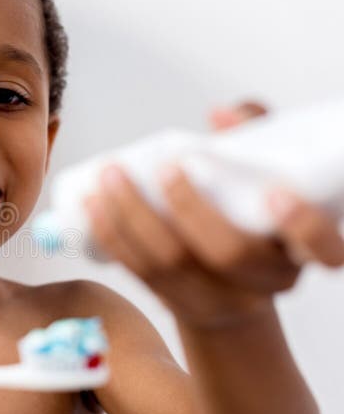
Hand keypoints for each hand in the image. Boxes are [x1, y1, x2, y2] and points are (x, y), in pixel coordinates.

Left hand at [83, 102, 343, 327]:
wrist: (231, 292)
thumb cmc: (251, 218)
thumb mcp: (267, 178)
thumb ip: (255, 138)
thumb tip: (220, 113)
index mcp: (299, 253)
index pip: (326, 251)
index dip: (303, 227)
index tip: (277, 193)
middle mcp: (264, 282)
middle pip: (229, 254)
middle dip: (190, 208)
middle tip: (165, 166)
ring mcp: (217, 299)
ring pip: (171, 265)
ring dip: (133, 216)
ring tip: (109, 176)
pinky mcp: (174, 300)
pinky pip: (138, 271)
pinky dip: (112, 235)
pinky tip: (92, 205)